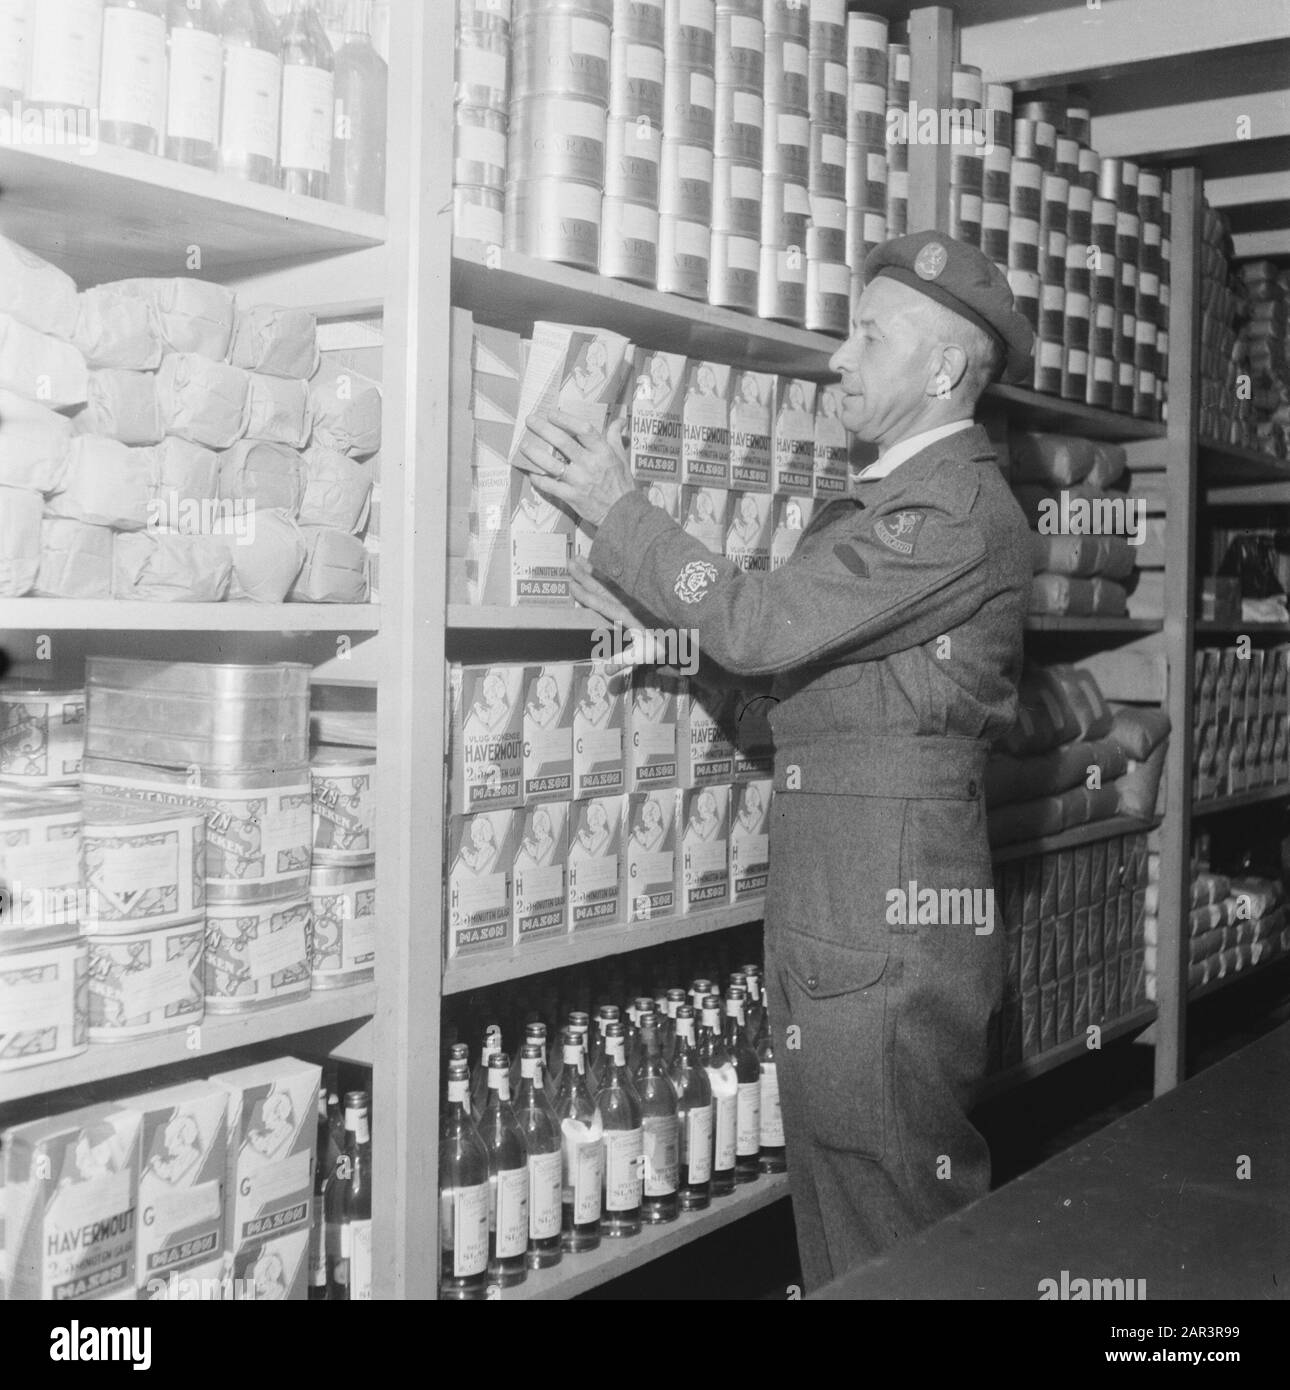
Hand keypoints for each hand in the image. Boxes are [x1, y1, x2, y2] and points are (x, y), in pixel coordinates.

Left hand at [514, 409, 635, 526]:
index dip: (565, 419)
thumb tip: (620, 421)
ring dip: (535, 453)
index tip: (552, 413)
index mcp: (602, 452)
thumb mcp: (622, 458)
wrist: (622, 513)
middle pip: (562, 442)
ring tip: (524, 445)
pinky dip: (538, 479)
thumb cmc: (622, 484)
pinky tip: (531, 472)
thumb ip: (615, 438)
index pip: (583, 429)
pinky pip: (550, 486)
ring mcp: (579, 481)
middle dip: (543, 429)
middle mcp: (589, 464)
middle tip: (530, 421)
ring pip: (551, 464)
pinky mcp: (571, 496)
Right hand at [569, 555, 660, 676]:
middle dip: (584, 574)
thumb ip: (623, 660)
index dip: (584, 595)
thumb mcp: (644, 654)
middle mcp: (627, 601)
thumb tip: (604, 672)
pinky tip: (599, 567)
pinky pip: (618, 580)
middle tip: (568, 561)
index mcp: (626, 614)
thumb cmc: (665, 643)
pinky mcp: (637, 593)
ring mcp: (632, 595)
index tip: (569, 585)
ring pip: (608, 580)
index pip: (600, 603)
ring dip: (593, 569)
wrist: (686, 630)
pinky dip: (606, 572)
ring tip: (579, 557)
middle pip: (601, 586)